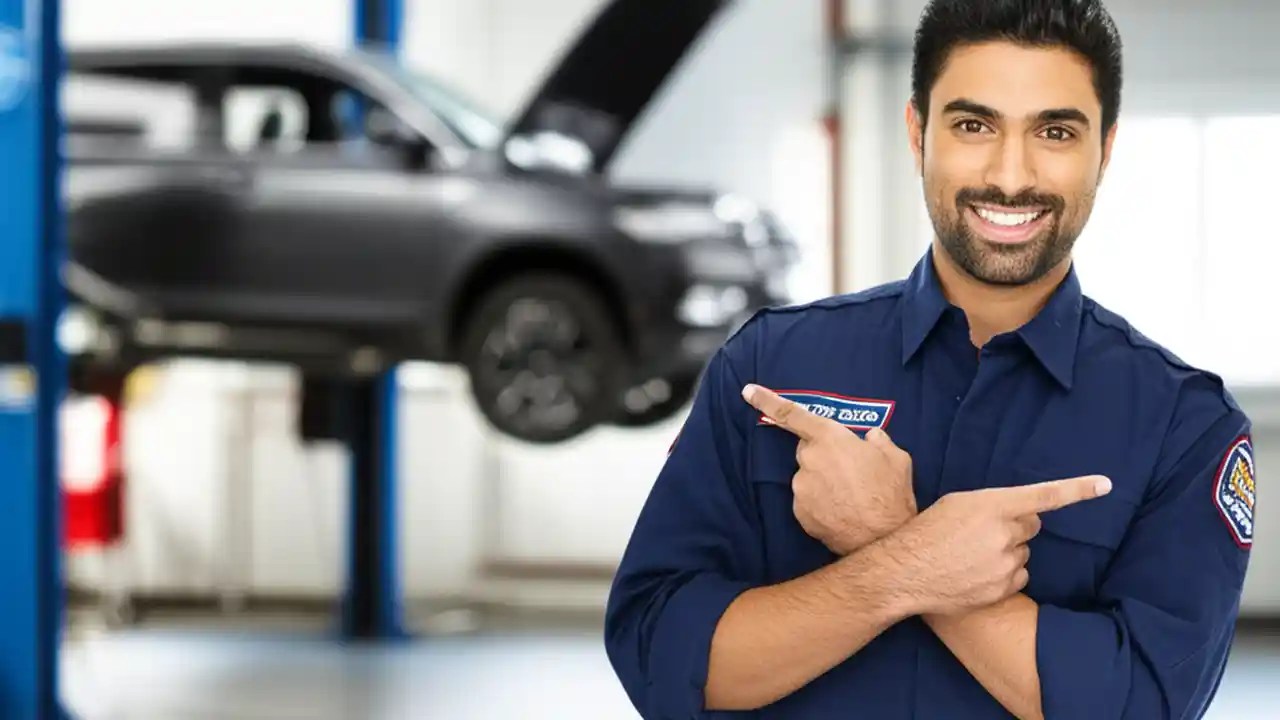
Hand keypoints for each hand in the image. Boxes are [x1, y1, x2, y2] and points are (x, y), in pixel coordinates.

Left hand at [742, 384, 916, 554]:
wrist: (883, 538)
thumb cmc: (891, 494)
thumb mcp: (896, 457)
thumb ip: (878, 440)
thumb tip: (871, 437)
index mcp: (829, 439)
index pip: (792, 414)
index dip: (767, 400)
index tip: (747, 391)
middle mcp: (808, 460)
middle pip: (808, 449)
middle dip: (825, 454)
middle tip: (852, 470)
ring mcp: (801, 488)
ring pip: (808, 475)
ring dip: (824, 480)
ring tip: (851, 494)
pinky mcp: (800, 512)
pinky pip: (808, 498)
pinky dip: (821, 501)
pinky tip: (842, 509)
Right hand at [884, 474, 1111, 615]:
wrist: (905, 572)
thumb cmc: (927, 531)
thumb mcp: (956, 503)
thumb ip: (993, 504)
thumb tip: (1021, 513)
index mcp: (992, 505)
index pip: (1044, 495)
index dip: (1078, 489)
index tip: (1105, 484)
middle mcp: (1004, 533)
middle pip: (1032, 525)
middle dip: (1016, 526)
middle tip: (984, 532)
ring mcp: (1005, 563)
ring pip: (1024, 553)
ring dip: (1007, 552)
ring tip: (972, 556)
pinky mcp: (1003, 588)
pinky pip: (1019, 577)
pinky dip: (1003, 575)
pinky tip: (976, 573)